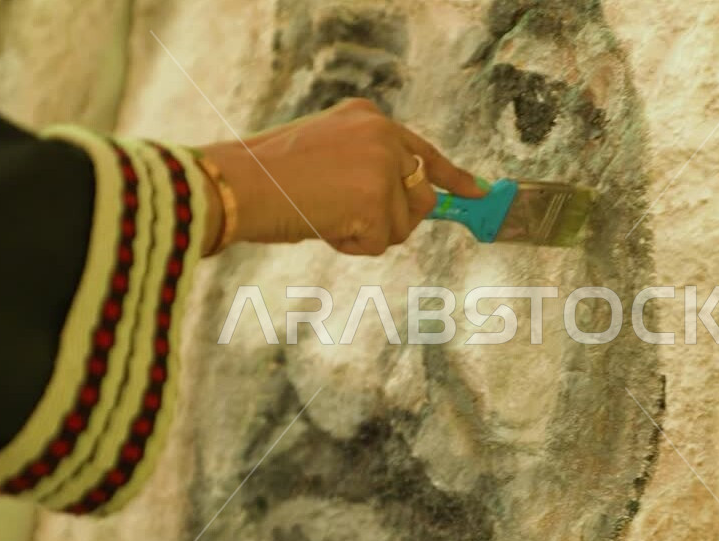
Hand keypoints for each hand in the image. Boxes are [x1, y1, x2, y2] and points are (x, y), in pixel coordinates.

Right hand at [196, 98, 487, 255]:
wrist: (239, 186)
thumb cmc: (267, 177)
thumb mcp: (325, 152)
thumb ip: (366, 167)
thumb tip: (403, 202)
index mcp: (369, 118)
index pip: (422, 151)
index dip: (453, 177)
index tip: (479, 192)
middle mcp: (383, 136)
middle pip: (420, 197)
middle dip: (394, 218)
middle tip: (347, 216)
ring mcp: (383, 168)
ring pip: (402, 225)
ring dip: (367, 233)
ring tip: (324, 214)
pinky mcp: (378, 201)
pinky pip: (380, 244)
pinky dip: (352, 245)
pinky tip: (323, 225)